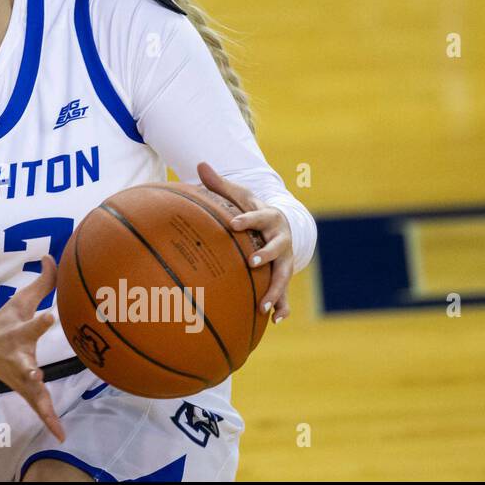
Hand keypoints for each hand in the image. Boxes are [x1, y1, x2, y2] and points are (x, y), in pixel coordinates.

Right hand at [0, 255, 65, 440]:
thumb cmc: (5, 322)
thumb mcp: (19, 302)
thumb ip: (41, 282)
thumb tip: (52, 256)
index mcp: (16, 333)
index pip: (30, 326)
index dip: (40, 322)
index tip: (51, 317)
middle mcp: (17, 357)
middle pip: (25, 364)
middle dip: (30, 369)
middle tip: (36, 372)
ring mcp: (20, 376)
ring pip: (31, 390)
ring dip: (40, 401)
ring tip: (53, 420)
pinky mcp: (25, 389)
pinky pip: (38, 407)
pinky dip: (48, 421)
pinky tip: (61, 434)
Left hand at [197, 161, 293, 322]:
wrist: (279, 224)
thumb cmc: (251, 210)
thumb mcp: (239, 195)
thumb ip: (220, 184)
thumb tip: (199, 164)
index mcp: (269, 218)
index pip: (259, 216)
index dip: (247, 219)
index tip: (232, 224)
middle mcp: (282, 239)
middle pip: (277, 248)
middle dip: (266, 255)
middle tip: (252, 263)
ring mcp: (286, 259)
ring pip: (283, 275)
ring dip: (276, 290)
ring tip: (263, 306)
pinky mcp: (283, 274)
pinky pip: (285, 292)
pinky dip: (282, 306)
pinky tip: (275, 320)